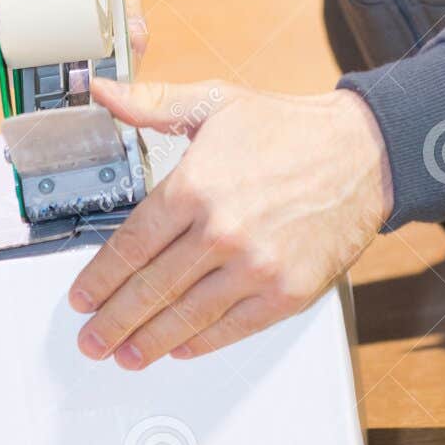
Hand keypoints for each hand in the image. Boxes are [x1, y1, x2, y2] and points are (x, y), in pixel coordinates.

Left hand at [67, 77, 392, 366]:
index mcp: (197, 185)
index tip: (82, 296)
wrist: (362, 154)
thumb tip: (104, 92)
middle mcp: (222, 232)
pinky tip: (180, 348)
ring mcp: (255, 267)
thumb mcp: (215, 102)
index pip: (131, 245)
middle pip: (151, 289)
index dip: (100, 278)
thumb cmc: (289, 130)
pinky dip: (200, 343)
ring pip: (186, 317)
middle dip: (113, 320)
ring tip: (125, 353)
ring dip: (148, 341)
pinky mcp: (286, 293)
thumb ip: (152, 102)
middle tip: (92, 338)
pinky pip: (231, 329)